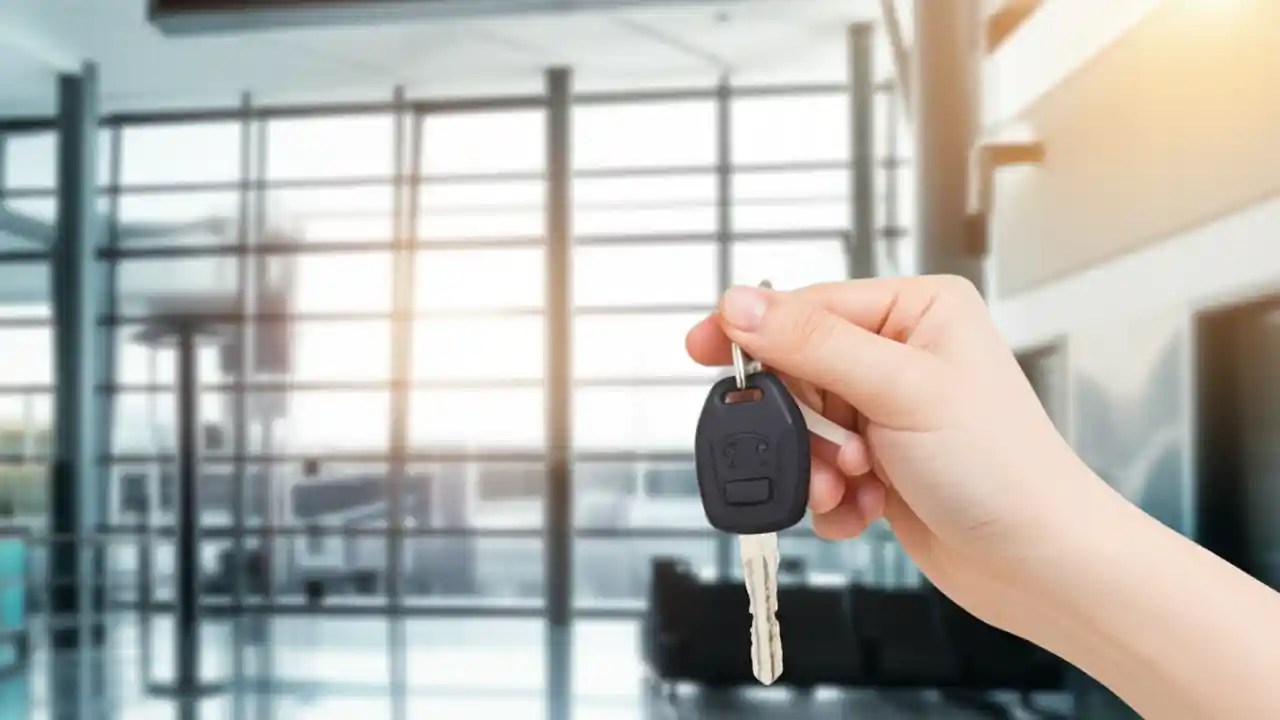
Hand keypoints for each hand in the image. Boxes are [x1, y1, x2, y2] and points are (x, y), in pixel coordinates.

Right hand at [685, 276, 1115, 633]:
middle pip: (799, 371)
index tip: (703, 350)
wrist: (1040, 566)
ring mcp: (890, 411)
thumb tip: (740, 305)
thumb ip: (813, 344)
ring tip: (855, 488)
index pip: (810, 306)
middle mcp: (902, 353)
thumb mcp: (900, 391)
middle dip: (804, 424)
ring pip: (804, 427)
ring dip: (818, 468)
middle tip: (831, 453)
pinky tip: (865, 510)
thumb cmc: (1002, 469)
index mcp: (918, 310)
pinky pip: (819, 469)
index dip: (755, 332)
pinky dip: (831, 497)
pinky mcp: (881, 462)